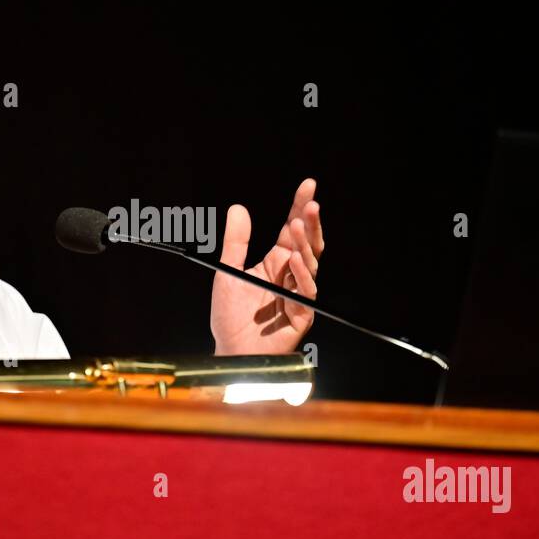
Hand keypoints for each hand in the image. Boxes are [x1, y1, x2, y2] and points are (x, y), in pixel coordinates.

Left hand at [210, 178, 323, 354]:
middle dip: (311, 222)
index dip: (300, 208)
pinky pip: (306, 292)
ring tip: (297, 225)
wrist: (231, 352)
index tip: (308, 186)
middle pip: (307, 243)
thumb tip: (238, 209)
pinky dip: (301, 275)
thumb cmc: (230, 317)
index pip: (291, 231)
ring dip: (304, 244)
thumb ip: (235, 242)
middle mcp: (290, 276)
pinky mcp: (301, 315)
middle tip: (312, 202)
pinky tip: (293, 258)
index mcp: (276, 263)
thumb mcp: (227, 272)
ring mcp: (298, 295)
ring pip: (309, 264)